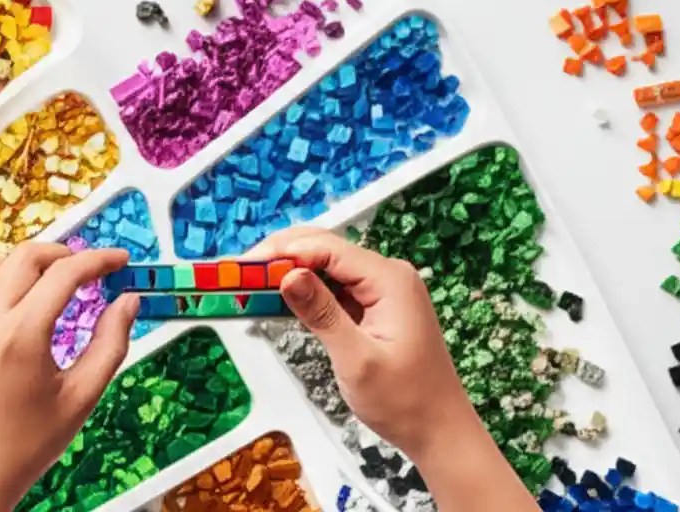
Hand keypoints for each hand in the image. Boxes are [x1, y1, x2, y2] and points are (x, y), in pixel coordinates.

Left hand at [0, 243, 137, 511]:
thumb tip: (128, 301)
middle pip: (28, 257)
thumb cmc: (28, 444)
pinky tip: (10, 298)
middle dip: (64, 255)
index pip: (66, 273)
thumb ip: (111, 343)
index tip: (118, 260)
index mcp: (22, 336)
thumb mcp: (81, 396)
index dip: (98, 260)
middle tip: (87, 269)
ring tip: (47, 282)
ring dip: (24, 263)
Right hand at [252, 228, 536, 511]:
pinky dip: (308, 291)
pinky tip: (281, 299)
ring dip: (292, 272)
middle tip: (239, 275)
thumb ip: (322, 314)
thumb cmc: (404, 402)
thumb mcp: (356, 359)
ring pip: (328, 267)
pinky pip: (337, 288)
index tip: (244, 266)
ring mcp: (385, 291)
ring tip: (251, 284)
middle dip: (282, 256)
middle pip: (326, 250)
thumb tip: (287, 275)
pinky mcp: (378, 308)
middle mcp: (389, 276)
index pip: (327, 248)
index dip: (283, 251)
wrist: (440, 431)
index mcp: (389, 280)